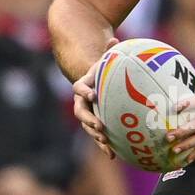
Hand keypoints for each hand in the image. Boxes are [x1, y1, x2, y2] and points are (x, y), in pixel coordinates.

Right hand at [72, 36, 117, 159]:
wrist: (95, 83)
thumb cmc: (103, 70)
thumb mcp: (106, 60)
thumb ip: (109, 52)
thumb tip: (115, 38)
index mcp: (83, 86)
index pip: (79, 88)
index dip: (84, 91)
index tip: (92, 94)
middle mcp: (82, 103)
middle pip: (81, 113)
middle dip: (90, 120)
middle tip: (99, 125)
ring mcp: (88, 115)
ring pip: (88, 128)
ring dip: (96, 136)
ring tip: (106, 143)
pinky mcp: (96, 125)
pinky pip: (99, 136)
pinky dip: (105, 146)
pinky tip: (114, 155)